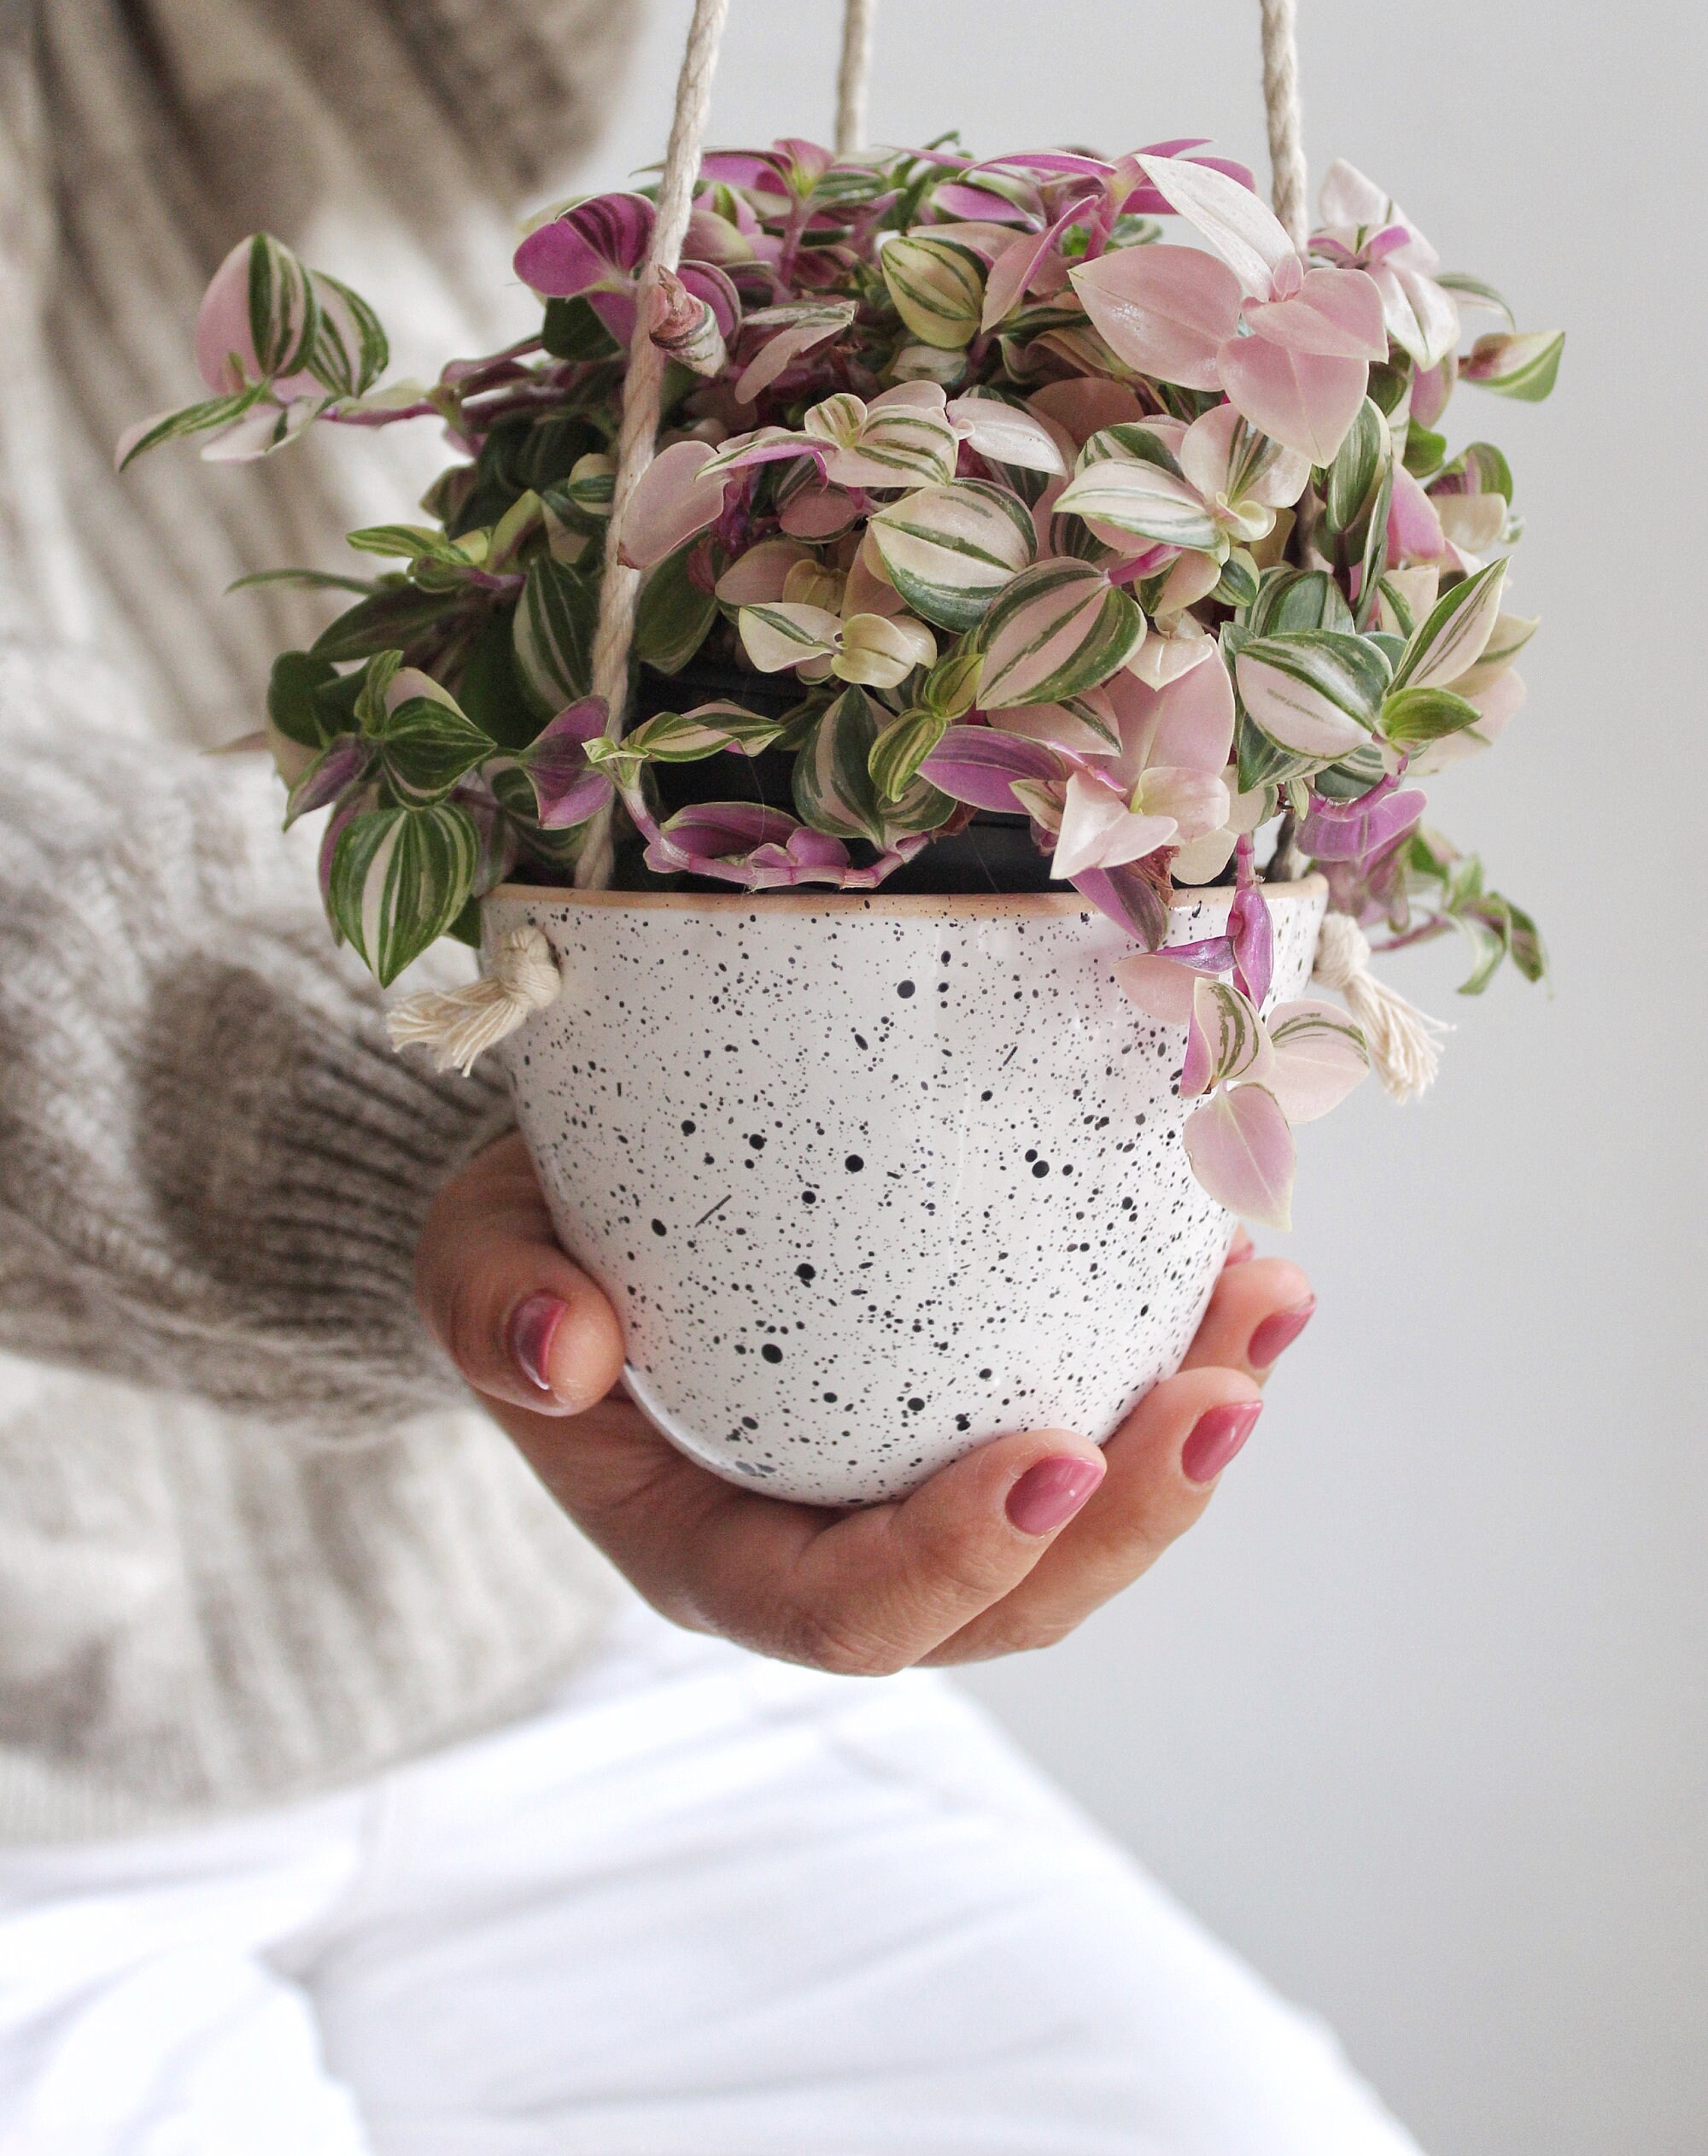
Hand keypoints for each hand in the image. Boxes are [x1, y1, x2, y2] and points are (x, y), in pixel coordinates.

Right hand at [417, 1133, 1314, 1671]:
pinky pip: (1098, 1419)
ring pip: (1084, 1528)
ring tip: (1270, 1306)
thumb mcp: (471, 1262)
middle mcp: (840, 1553)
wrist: (574, 1222)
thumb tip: (563, 1349)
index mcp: (719, 1558)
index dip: (961, 1559)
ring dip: (1191, 1438)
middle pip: (1014, 1599)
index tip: (1054, 1447)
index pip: (849, 1613)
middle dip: (1133, 1517)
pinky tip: (1252, 1258)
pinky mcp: (978, 1414)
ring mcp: (921, 1492)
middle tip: (1222, 1391)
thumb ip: (491, 1309)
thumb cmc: (528, 1253)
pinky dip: (1180, 1351)